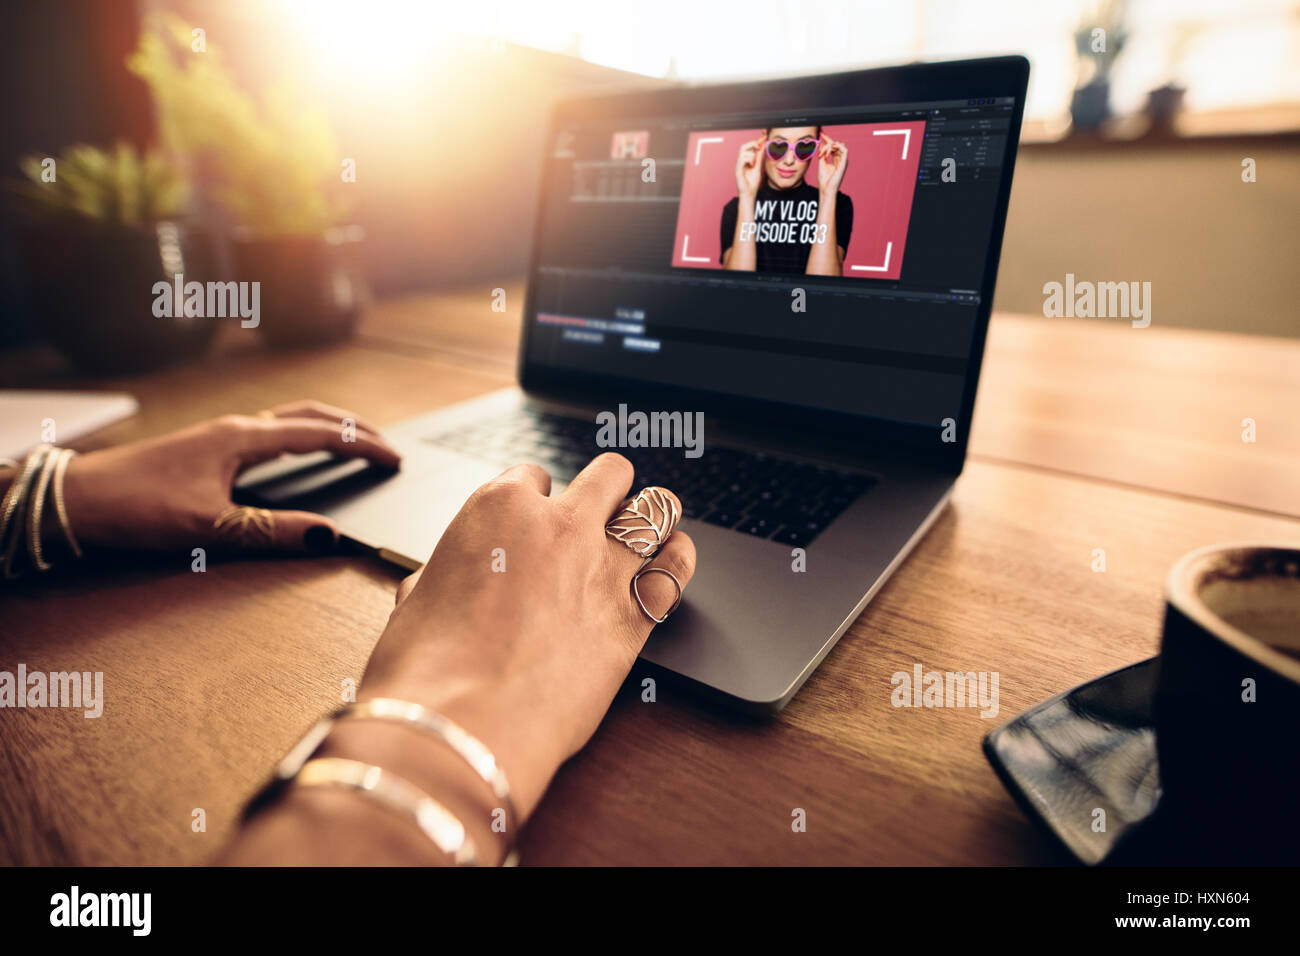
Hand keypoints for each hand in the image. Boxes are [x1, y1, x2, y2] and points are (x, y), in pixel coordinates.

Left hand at [59, 400, 400, 552]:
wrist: (78, 499)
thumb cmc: (137, 507)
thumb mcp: (211, 527)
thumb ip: (273, 532)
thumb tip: (328, 537)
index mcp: (243, 438)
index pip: (320, 435)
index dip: (362, 446)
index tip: (394, 458)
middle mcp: (235, 428)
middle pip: (310, 415)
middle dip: (354, 428)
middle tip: (387, 446)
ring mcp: (220, 434)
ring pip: (288, 419)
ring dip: (327, 428)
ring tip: (354, 443)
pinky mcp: (207, 447)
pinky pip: (269, 431)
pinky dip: (300, 435)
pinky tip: (298, 454)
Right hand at [354, 454, 696, 824]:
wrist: (462, 726)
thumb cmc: (426, 670)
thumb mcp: (416, 604)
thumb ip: (440, 579)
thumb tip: (437, 586)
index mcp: (498, 510)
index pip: (531, 476)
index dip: (535, 497)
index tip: (536, 516)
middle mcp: (559, 527)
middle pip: (608, 476)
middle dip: (605, 490)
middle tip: (601, 511)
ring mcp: (603, 569)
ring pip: (655, 510)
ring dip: (652, 515)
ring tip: (650, 526)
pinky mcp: (635, 619)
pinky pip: (676, 570)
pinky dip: (678, 559)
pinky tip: (674, 558)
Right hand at [735, 135, 765, 197]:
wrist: (749, 193)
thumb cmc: (752, 182)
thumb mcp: (758, 166)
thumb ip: (759, 157)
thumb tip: (762, 146)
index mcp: (745, 160)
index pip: (749, 147)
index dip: (756, 140)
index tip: (764, 135)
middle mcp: (741, 161)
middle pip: (744, 147)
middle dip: (752, 144)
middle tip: (759, 146)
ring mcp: (738, 165)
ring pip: (743, 152)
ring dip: (752, 155)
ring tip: (754, 163)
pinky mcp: (737, 170)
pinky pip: (742, 159)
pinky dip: (749, 160)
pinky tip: (751, 165)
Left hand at [817, 135, 847, 195]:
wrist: (826, 189)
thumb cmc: (824, 180)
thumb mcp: (821, 163)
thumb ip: (822, 153)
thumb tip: (821, 144)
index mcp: (835, 160)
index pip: (833, 146)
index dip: (828, 139)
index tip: (821, 134)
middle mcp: (840, 159)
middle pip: (836, 144)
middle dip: (828, 141)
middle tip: (821, 139)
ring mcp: (843, 161)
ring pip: (840, 146)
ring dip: (831, 146)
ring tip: (824, 154)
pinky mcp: (844, 163)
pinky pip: (845, 150)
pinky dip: (838, 147)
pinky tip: (831, 148)